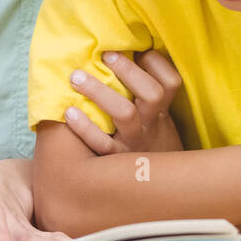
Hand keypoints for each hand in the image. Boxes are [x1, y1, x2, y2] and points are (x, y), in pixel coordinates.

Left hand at [64, 49, 184, 153]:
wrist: (154, 189)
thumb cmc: (149, 146)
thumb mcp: (158, 122)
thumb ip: (146, 94)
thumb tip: (127, 54)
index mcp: (163, 112)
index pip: (171, 83)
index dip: (155, 63)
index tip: (137, 50)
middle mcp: (152, 125)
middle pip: (152, 94)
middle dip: (128, 71)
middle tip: (105, 55)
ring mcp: (134, 143)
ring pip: (125, 114)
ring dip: (100, 93)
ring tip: (77, 77)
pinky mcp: (116, 160)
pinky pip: (101, 143)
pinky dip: (85, 128)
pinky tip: (69, 113)